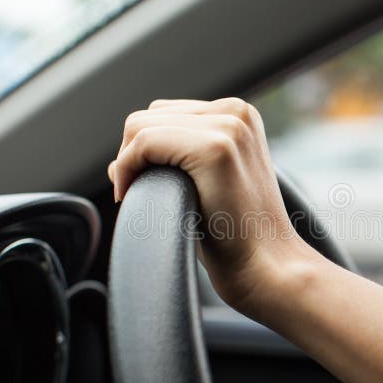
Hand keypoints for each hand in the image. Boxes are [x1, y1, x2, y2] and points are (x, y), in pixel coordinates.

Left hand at [109, 98, 318, 315]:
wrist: (268, 269)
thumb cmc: (235, 238)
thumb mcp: (207, 186)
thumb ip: (173, 162)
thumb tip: (114, 163)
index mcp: (238, 116)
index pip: (163, 114)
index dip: (144, 153)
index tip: (149, 189)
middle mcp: (236, 113)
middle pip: (148, 116)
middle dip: (134, 157)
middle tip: (143, 197)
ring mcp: (229, 127)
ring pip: (140, 127)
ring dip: (128, 165)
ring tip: (141, 199)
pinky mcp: (216, 148)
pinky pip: (143, 143)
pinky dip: (127, 170)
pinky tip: (132, 198)